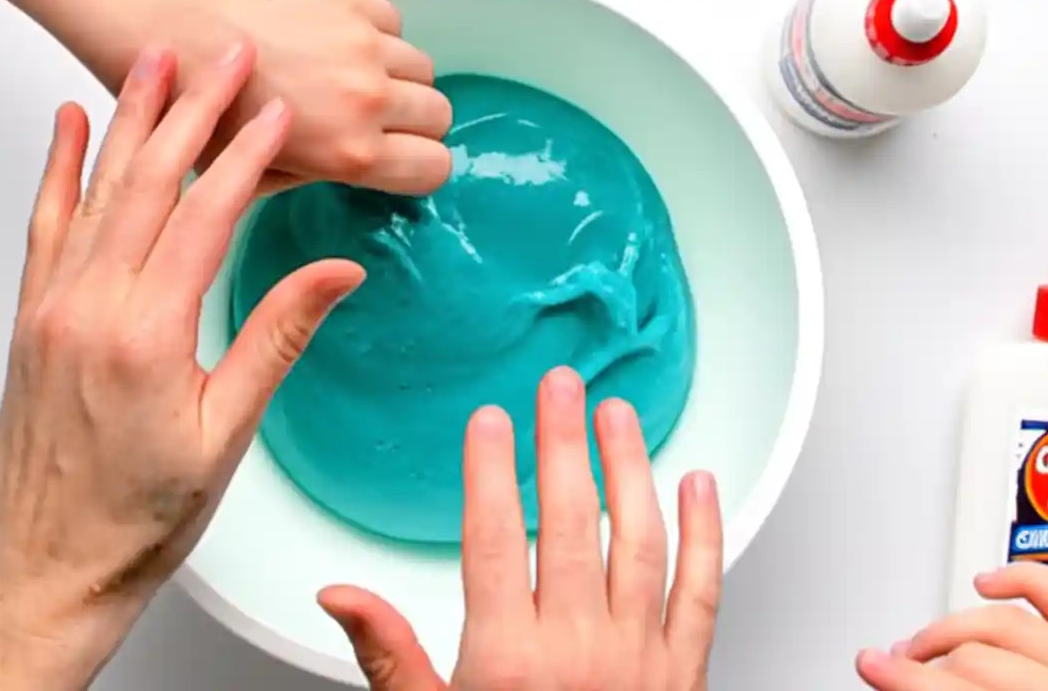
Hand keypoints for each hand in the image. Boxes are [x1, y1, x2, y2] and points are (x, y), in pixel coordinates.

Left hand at [0, 41, 362, 688]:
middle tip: (228, 59)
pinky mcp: (29, 316)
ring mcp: (51, 306)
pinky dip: (56, 168)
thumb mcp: (230, 432)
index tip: (277, 116)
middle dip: (194, 110)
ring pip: (95, 190)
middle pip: (150, 183)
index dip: (248, 158)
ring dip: (130, 120)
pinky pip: (42, 224)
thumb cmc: (139, 514)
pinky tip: (66, 126)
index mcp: (147, 335)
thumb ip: (279, 338)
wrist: (52, 561)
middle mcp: (89, 308)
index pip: (207, 217)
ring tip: (159, 63)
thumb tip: (336, 277)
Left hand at [168, 0, 452, 194]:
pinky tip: (343, 46)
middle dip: (415, 123)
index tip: (402, 161)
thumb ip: (326, 177)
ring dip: (400, 77)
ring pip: (424, 69)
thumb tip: (363, 172)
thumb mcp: (266, 179)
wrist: (181, 38)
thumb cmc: (210, 113)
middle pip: (440, 115)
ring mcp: (364, 47)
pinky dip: (380, 35)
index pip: (436, 167)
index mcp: (351, 153)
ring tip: (357, 81)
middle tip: (378, 122)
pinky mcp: (352, 4)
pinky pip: (396, 24)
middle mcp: (368, 99)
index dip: (421, 168)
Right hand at [318, 367, 723, 690]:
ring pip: (638, 541)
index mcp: (507, 662)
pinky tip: (701, 484)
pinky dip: (707, 532)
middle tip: (559, 385)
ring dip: (630, 468)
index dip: (488, 471)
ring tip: (619, 414)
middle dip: (561, 443)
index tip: (487, 421)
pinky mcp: (686, 674)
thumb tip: (340, 594)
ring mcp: (639, 660)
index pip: (495, 538)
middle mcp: (577, 651)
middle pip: (569, 522)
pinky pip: (703, 590)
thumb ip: (388, 654)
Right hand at [856, 562, 1047, 689]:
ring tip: (923, 643)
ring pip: (1008, 623)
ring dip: (952, 628)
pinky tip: (986, 584)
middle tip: (895, 669)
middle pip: (978, 659)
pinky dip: (1021, 579)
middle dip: (925, 663)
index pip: (961, 687)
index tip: (871, 666)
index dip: (907, 678)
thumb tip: (901, 682)